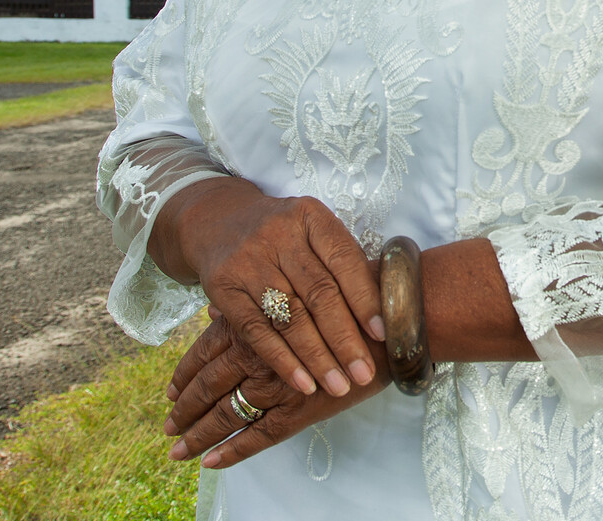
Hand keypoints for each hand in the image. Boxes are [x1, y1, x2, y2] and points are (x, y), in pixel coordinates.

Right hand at [158, 177, 384, 396]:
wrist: (220, 222)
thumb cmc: (284, 233)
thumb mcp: (313, 230)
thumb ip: (342, 262)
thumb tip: (383, 315)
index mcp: (310, 216)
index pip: (344, 260)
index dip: (365, 298)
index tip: (383, 334)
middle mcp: (278, 235)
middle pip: (318, 294)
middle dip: (345, 339)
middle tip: (364, 373)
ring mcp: (248, 261)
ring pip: (289, 317)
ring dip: (317, 358)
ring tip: (340, 386)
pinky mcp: (223, 288)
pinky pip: (257, 332)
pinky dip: (283, 361)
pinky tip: (304, 384)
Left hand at [164, 310, 387, 469]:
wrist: (394, 317)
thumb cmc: (354, 295)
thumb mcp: (302, 285)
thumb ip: (254, 303)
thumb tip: (215, 309)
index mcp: (257, 320)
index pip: (208, 351)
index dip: (186, 371)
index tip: (170, 389)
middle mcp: (258, 353)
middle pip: (209, 383)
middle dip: (185, 406)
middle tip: (167, 425)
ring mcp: (276, 383)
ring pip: (225, 412)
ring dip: (199, 433)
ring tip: (177, 450)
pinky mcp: (298, 409)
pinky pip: (257, 436)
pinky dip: (232, 451)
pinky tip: (211, 462)